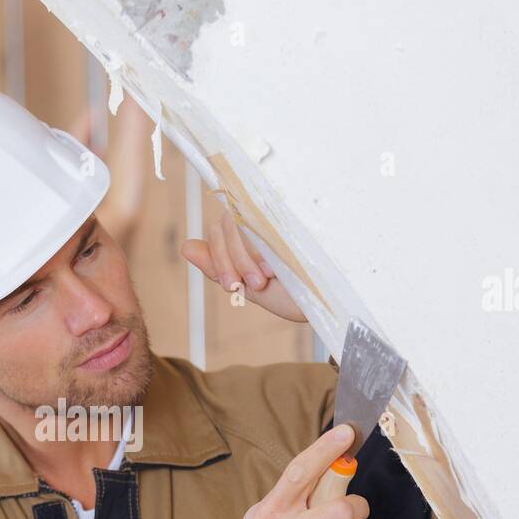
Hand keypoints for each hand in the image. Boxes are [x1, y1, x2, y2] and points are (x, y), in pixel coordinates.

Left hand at [181, 204, 307, 323]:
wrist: (332, 302)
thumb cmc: (295, 294)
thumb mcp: (252, 288)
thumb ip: (221, 269)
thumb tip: (187, 246)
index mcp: (249, 235)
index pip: (218, 230)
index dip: (219, 258)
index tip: (233, 287)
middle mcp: (260, 221)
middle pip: (225, 225)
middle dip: (232, 260)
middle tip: (254, 284)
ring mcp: (278, 217)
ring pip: (242, 222)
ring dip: (247, 256)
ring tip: (269, 277)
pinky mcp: (295, 216)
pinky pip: (265, 220)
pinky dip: (264, 245)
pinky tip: (276, 263)